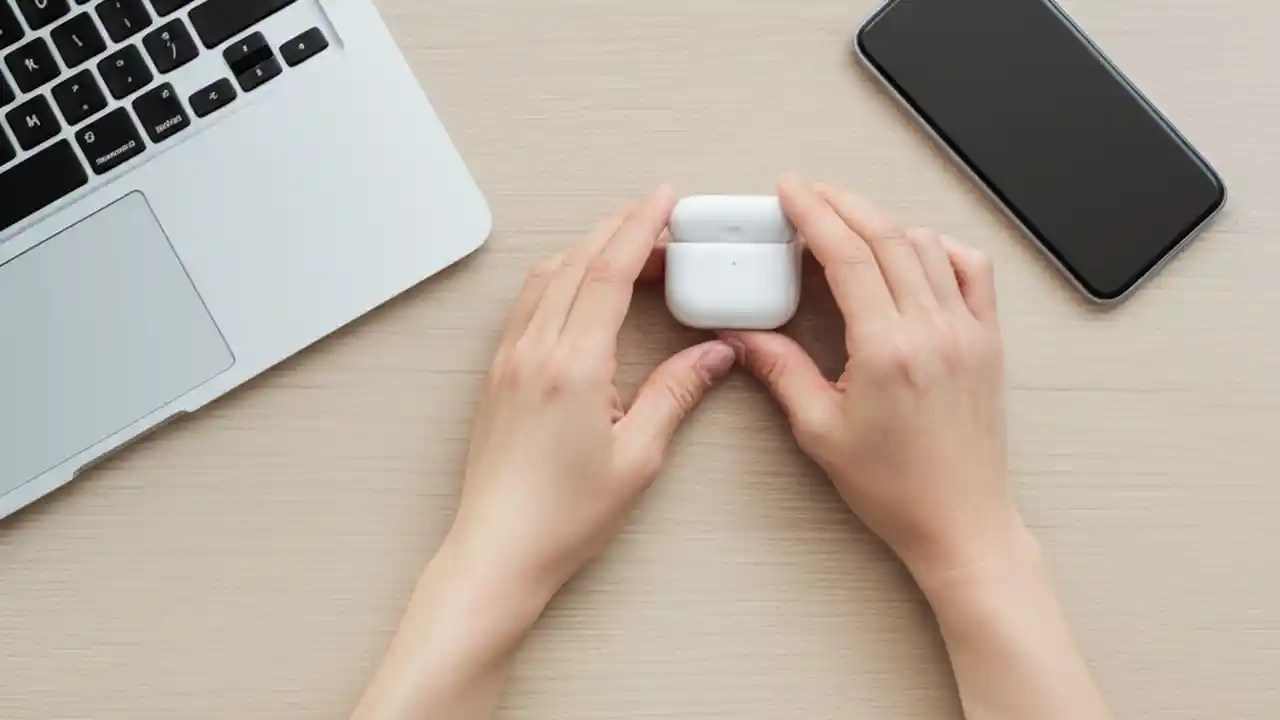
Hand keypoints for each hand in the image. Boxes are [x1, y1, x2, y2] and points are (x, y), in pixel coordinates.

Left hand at [446, 186, 736, 599]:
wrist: (498, 549)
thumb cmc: (565, 515)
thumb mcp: (638, 456)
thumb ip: (677, 393)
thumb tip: (715, 353)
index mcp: (574, 364)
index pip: (610, 271)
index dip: (641, 228)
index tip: (664, 199)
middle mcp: (535, 349)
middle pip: (579, 261)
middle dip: (620, 228)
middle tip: (659, 216)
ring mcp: (510, 358)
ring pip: (549, 276)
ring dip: (590, 249)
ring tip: (629, 249)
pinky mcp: (498, 373)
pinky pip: (530, 302)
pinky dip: (562, 277)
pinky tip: (583, 287)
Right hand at [725, 175, 1020, 579]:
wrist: (960, 521)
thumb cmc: (894, 487)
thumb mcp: (820, 431)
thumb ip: (780, 371)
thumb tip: (741, 334)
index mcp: (887, 348)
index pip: (846, 254)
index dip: (813, 213)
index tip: (790, 190)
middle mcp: (933, 329)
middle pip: (885, 236)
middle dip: (842, 203)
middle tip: (808, 192)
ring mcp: (968, 330)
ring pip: (927, 245)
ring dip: (884, 221)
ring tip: (849, 218)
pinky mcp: (988, 341)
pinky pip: (973, 270)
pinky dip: (942, 246)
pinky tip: (916, 249)